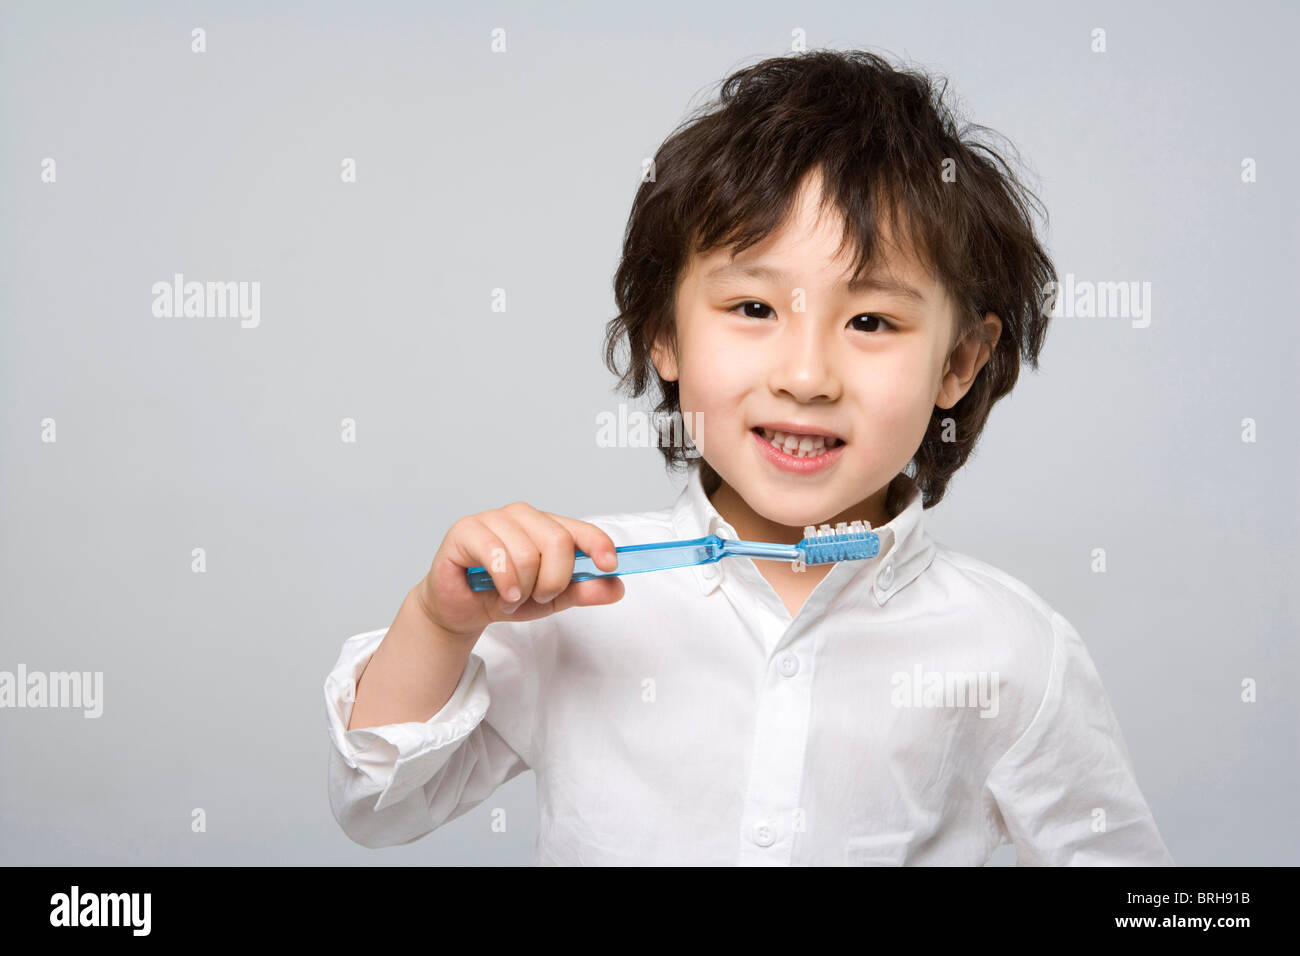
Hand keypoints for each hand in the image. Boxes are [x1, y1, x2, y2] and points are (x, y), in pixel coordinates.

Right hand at [416, 502, 624, 639]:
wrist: (462, 610)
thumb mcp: (552, 600)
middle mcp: (522, 516)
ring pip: (526, 553)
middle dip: (553, 580)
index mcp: (546, 526)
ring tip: (512, 597)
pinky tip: (502, 594)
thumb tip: (616, 587)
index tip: (609, 566)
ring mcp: (493, 519)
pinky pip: (496, 554)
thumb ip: (582, 591)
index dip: (598, 544)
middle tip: (539, 596)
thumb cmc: (505, 596)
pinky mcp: (466, 530)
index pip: (580, 529)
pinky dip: (504, 583)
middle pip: (557, 541)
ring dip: (523, 588)